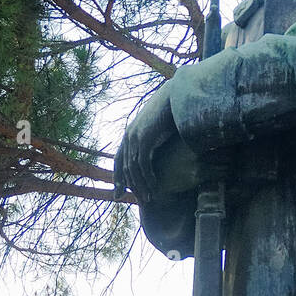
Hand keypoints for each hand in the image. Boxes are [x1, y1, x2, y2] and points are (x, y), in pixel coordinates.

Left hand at [114, 78, 177, 204]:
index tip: (119, 194)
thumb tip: (159, 150)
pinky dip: (147, 177)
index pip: (119, 160)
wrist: (177, 94)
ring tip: (149, 198)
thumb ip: (155, 140)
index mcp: (130, 134)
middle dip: (131, 187)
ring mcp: (135, 136)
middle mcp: (129, 135)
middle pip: (124, 168)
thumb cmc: (172, 111)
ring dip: (141, 186)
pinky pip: (142, 163)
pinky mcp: (144, 137)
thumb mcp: (159, 129)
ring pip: (133, 169)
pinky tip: (154, 186)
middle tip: (142, 201)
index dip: (118, 178)